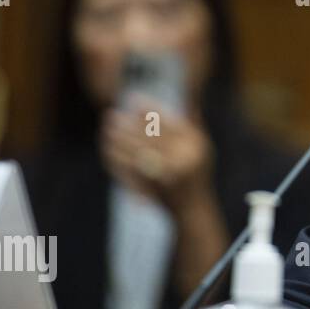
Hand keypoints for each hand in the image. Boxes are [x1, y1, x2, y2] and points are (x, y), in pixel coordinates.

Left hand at [100, 97, 214, 211]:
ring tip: (106, 129)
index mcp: (195, 145)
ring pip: (137, 151)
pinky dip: (117, 157)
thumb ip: (194, 124)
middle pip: (149, 136)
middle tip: (111, 115)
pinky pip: (131, 169)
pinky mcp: (153, 187)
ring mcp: (168, 174)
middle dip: (128, 124)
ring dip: (118, 139)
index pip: (167, 122)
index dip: (148, 109)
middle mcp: (183, 158)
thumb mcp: (203, 148)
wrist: (192, 209)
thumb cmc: (197, 173)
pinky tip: (108, 148)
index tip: (132, 100)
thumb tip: (189, 99)